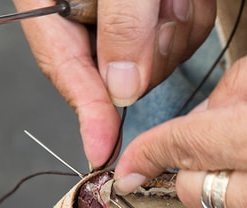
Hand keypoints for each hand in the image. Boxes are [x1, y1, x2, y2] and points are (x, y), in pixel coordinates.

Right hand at [14, 0, 215, 166]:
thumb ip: (120, 25)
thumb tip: (123, 88)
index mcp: (53, 3)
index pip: (63, 66)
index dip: (87, 113)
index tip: (100, 153)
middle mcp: (87, 14)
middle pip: (121, 70)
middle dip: (151, 49)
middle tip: (158, 7)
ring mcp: (126, 18)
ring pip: (160, 56)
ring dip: (176, 28)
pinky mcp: (159, 11)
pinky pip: (184, 33)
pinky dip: (193, 15)